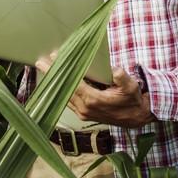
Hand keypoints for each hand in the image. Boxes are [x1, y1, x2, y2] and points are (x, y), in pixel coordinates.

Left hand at [35, 54, 155, 127]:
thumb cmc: (133, 100)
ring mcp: (83, 112)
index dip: (61, 71)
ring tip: (46, 69)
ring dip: (56, 83)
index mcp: (93, 100)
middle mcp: (85, 108)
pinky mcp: (84, 114)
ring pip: (64, 96)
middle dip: (52, 75)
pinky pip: (68, 100)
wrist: (137, 117)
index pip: (72, 83)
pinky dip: (62, 90)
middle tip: (41, 61)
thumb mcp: (132, 87)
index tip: (51, 60)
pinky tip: (58, 81)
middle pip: (64, 89)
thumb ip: (122, 78)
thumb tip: (115, 70)